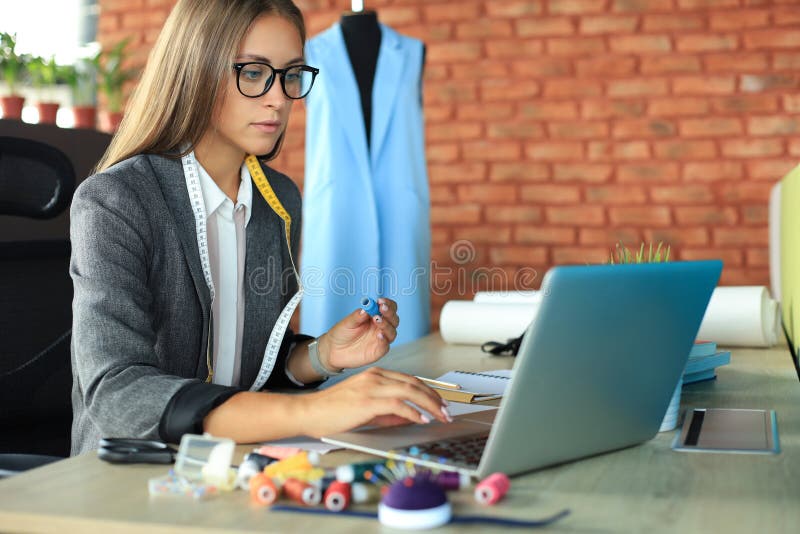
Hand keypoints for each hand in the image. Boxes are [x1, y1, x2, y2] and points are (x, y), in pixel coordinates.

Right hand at [298, 367, 451, 437]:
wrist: (309, 412)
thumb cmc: (332, 412)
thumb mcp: (365, 409)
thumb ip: (388, 412)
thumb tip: (410, 417)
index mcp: (375, 375)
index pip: (410, 380)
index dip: (429, 391)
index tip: (440, 403)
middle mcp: (375, 376)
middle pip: (414, 383)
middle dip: (434, 398)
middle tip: (446, 411)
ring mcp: (371, 386)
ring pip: (410, 391)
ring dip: (429, 404)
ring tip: (440, 416)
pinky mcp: (367, 400)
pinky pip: (398, 404)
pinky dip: (413, 412)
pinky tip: (421, 419)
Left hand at [318, 298, 398, 370]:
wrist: (333, 350)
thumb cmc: (341, 333)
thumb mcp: (347, 322)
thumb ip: (358, 316)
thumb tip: (367, 308)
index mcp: (375, 316)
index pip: (388, 308)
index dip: (387, 304)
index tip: (381, 301)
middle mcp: (380, 327)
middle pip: (393, 319)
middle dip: (389, 312)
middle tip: (381, 308)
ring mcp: (380, 339)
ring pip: (392, 331)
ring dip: (387, 325)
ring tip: (377, 320)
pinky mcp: (378, 351)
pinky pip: (385, 345)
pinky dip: (384, 340)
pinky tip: (379, 335)